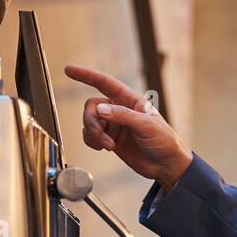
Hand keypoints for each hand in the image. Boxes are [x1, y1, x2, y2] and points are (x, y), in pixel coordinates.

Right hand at [64, 65, 193, 190]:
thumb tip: (99, 110)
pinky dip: (92, 141)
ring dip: (93, 134)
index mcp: (130, 99)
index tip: (69, 70)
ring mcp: (114, 125)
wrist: (166, 165)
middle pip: (91, 106)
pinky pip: (91, 136)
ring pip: (89, 122)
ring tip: (107, 145)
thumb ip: (122, 116)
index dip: (86, 75)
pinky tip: (104, 147)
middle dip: (91, 121)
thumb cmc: (164, 141)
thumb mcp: (146, 125)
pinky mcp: (110, 139)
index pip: (104, 83)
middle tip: (101, 136)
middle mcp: (119, 109)